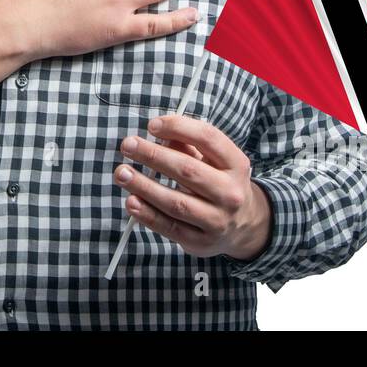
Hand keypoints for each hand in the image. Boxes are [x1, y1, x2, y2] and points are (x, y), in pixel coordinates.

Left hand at [113, 114, 271, 260]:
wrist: (244, 225)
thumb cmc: (219, 183)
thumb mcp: (213, 161)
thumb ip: (188, 145)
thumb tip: (158, 132)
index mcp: (236, 164)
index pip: (208, 138)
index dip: (179, 127)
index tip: (152, 125)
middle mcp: (230, 193)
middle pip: (188, 170)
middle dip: (153, 155)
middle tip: (128, 145)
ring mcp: (217, 220)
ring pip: (176, 202)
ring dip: (144, 186)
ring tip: (122, 173)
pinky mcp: (201, 241)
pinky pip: (170, 227)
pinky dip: (147, 214)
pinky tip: (131, 201)